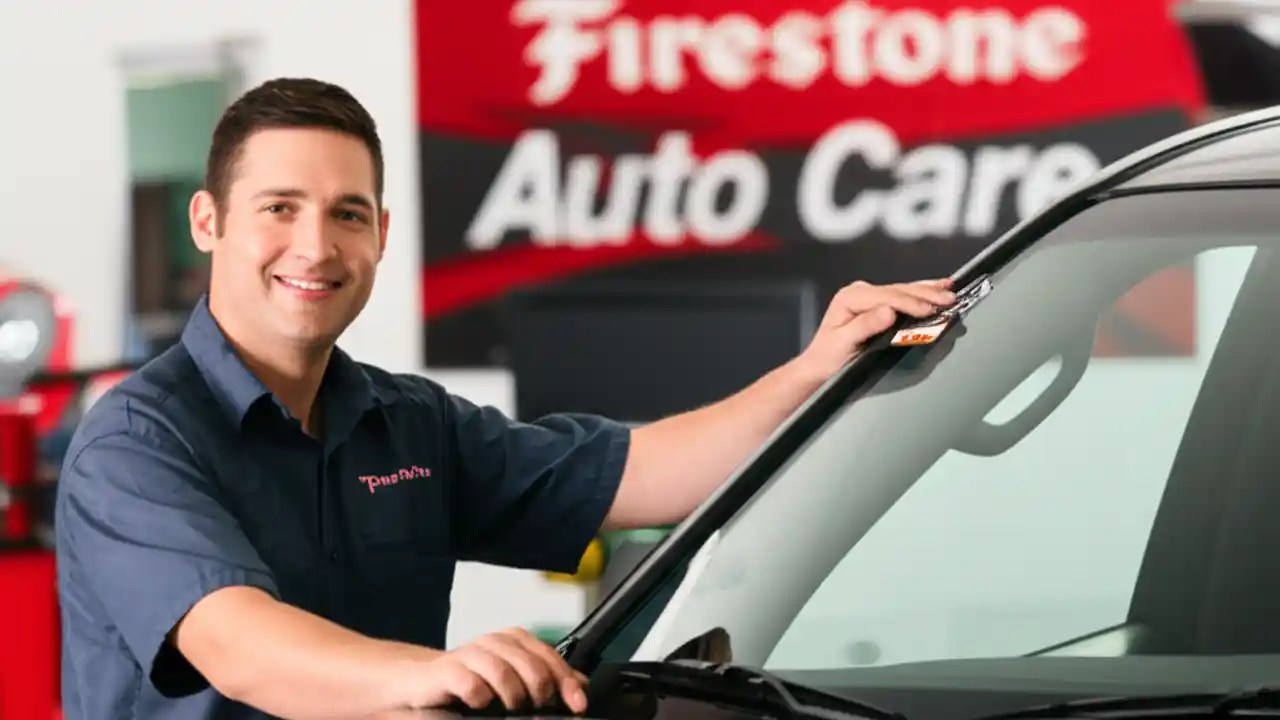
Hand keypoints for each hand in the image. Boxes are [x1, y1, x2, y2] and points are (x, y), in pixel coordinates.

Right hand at [402, 628, 588, 713]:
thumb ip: (545, 675)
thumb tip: (582, 684)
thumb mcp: (514, 674)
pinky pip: (472, 686)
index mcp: (515, 640)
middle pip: (531, 666)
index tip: (578, 705)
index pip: (550, 657)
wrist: (424, 679)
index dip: (567, 683)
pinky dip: (481, 698)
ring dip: (512, 697)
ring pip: (504, 674)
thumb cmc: (471, 677)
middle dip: (540, 692)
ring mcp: (471, 654)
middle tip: (536, 706)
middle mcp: (495, 642)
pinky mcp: (448, 671)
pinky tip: (480, 704)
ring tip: (509, 708)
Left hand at [795, 278, 956, 380]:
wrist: (820, 366)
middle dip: (926, 294)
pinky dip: (920, 294)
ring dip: (927, 291)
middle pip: (898, 290)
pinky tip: (936, 288)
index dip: (911, 302)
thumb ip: (865, 326)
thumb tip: (888, 311)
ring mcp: (868, 296)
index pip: (887, 296)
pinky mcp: (876, 303)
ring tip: (950, 291)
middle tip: (950, 298)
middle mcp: (859, 292)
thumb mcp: (843, 344)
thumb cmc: (828, 358)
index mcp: (850, 297)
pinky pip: (902, 296)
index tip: (931, 309)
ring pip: (903, 291)